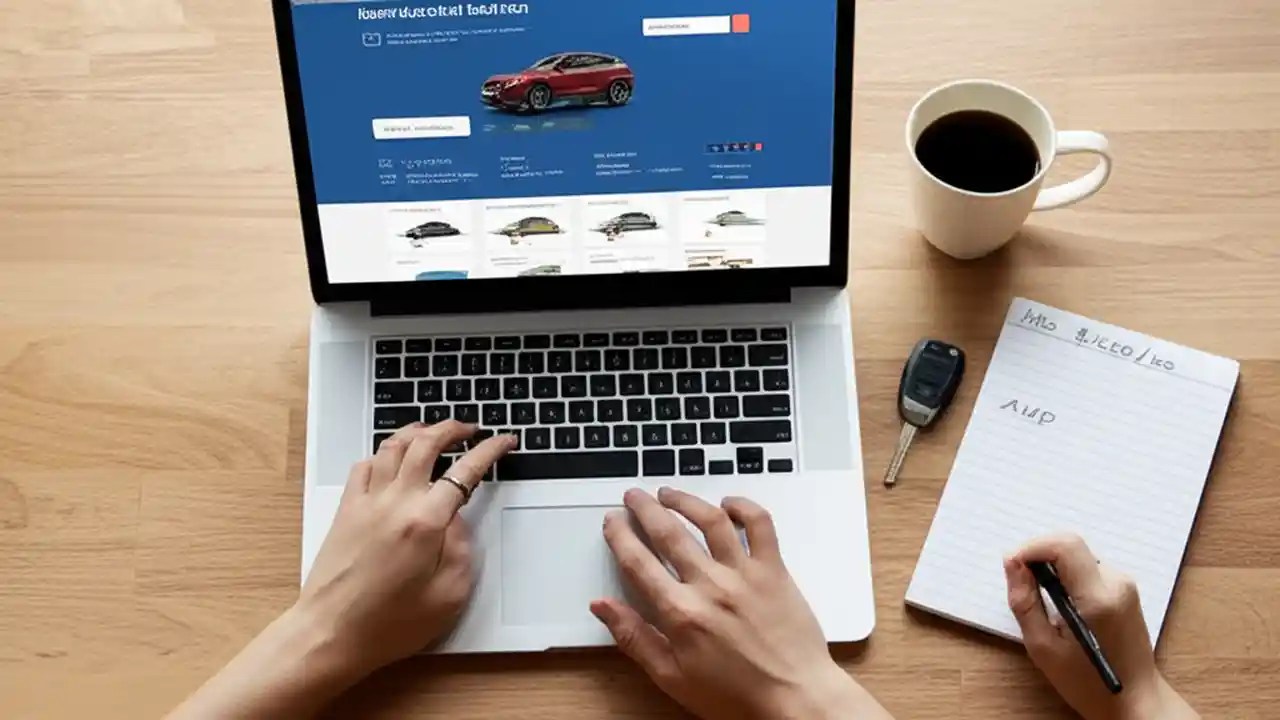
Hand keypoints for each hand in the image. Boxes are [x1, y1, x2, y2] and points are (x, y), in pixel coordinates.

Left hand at [299, 421, 515, 676]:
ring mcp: (366, 502)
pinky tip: (391, 459)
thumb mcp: (449, 595)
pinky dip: (383, 453)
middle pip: (425, 443)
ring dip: (417, 431)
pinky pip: (364, 465)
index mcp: (425, 522)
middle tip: (470, 429)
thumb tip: (457, 518)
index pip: (465, 471)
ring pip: (392, 445)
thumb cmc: (390, 624)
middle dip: (452, 428)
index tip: (502, 441)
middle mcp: (394, 502)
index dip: (489, 451)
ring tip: (433, 430)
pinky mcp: (345, 511)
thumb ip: (461, 547)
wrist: (331, 634)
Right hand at [591, 488, 892, 719]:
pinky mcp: (774, 571)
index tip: (612, 521)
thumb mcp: (672, 677)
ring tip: (668, 493)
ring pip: (710, 520)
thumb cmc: (735, 697)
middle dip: (645, 509)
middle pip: (669, 533)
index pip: (639, 563)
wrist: (794, 700)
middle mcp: (711, 586)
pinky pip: (760, 525)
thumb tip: (602, 606)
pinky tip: (728, 503)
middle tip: (633, 495)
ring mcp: (745, 574)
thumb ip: (634, 638)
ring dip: (685, 500)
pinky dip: (744, 507)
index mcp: (681, 613)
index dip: (620, 536)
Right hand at [1005, 534, 1199, 719]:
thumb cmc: (1087, 683)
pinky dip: (1067, 576)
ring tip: (1045, 604)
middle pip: (1070, 547)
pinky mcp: (1125, 589)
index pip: (1065, 546)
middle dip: (1039, 557)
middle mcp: (1116, 583)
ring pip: (1077, 556)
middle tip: (1024, 586)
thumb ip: (1024, 600)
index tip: (1014, 566)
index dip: (1033, 547)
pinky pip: (1088, 567)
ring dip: (1053, 569)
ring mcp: (1125, 585)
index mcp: (1098, 598)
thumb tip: (1012, 562)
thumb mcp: (1042, 647)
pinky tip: (1063, 606)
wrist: (1134, 701)